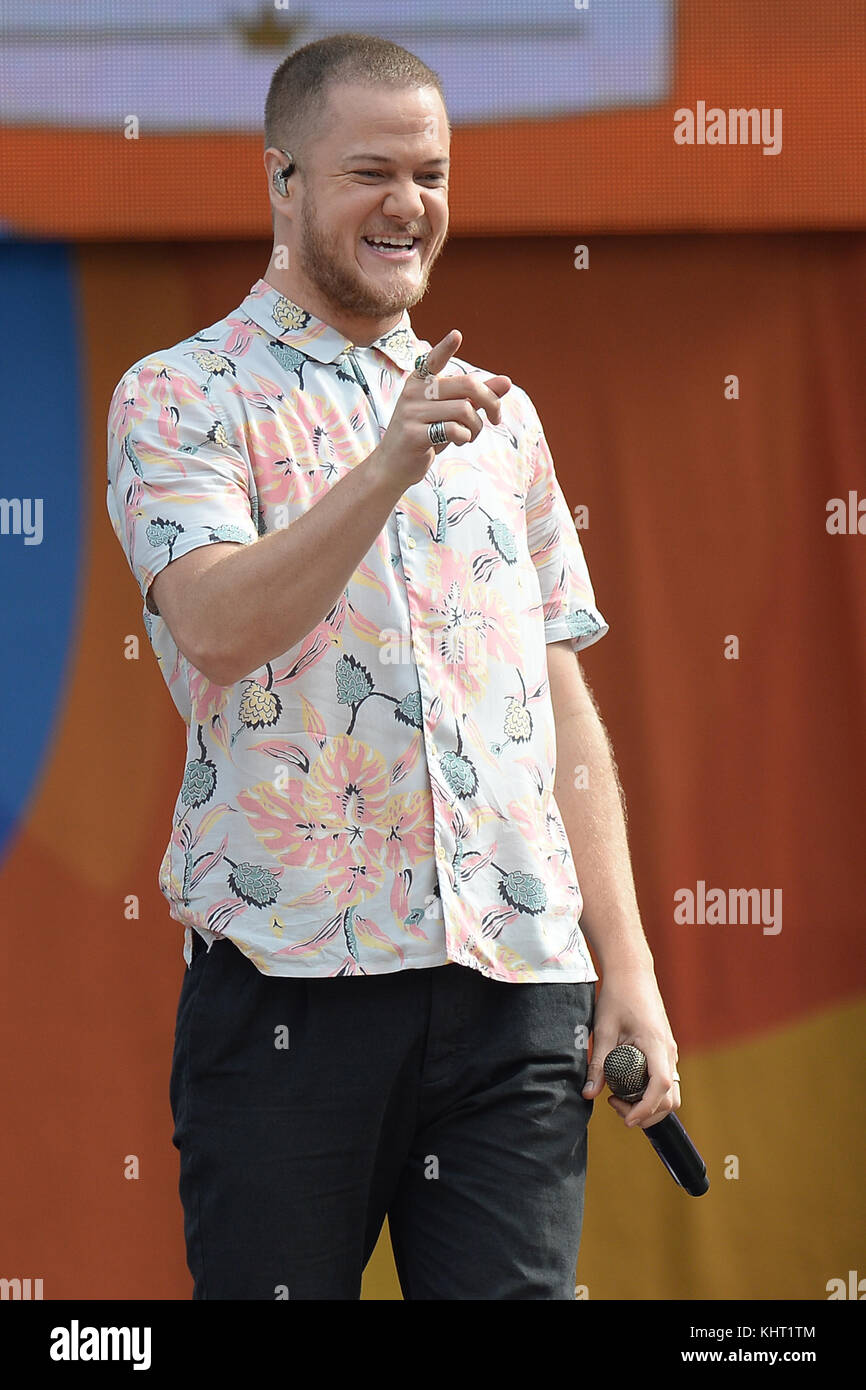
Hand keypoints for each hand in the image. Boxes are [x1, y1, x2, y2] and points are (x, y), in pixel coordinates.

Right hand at [375, 329, 511, 487]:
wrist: (392, 466)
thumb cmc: (425, 435)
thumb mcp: (450, 413)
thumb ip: (476, 396)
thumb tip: (506, 381)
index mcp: (420, 382)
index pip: (433, 360)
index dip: (445, 348)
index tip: (457, 335)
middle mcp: (413, 392)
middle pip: (467, 385)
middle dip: (491, 402)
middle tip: (496, 418)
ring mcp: (411, 413)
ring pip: (464, 410)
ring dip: (477, 426)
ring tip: (471, 434)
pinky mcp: (414, 434)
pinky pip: (454, 430)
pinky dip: (465, 437)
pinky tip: (458, 440)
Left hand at [582, 965, 680, 1129]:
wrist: (632, 971)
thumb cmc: (617, 995)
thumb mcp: (603, 1030)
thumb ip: (598, 1064)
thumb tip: (588, 1094)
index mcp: (656, 1045)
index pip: (661, 1088)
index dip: (645, 1110)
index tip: (625, 1119)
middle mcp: (669, 1050)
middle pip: (671, 1099)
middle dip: (647, 1113)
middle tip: (614, 1106)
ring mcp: (670, 1050)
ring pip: (671, 1091)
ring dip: (649, 1104)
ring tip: (618, 1097)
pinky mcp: (665, 1049)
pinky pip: (665, 1079)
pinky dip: (651, 1091)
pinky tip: (626, 1083)